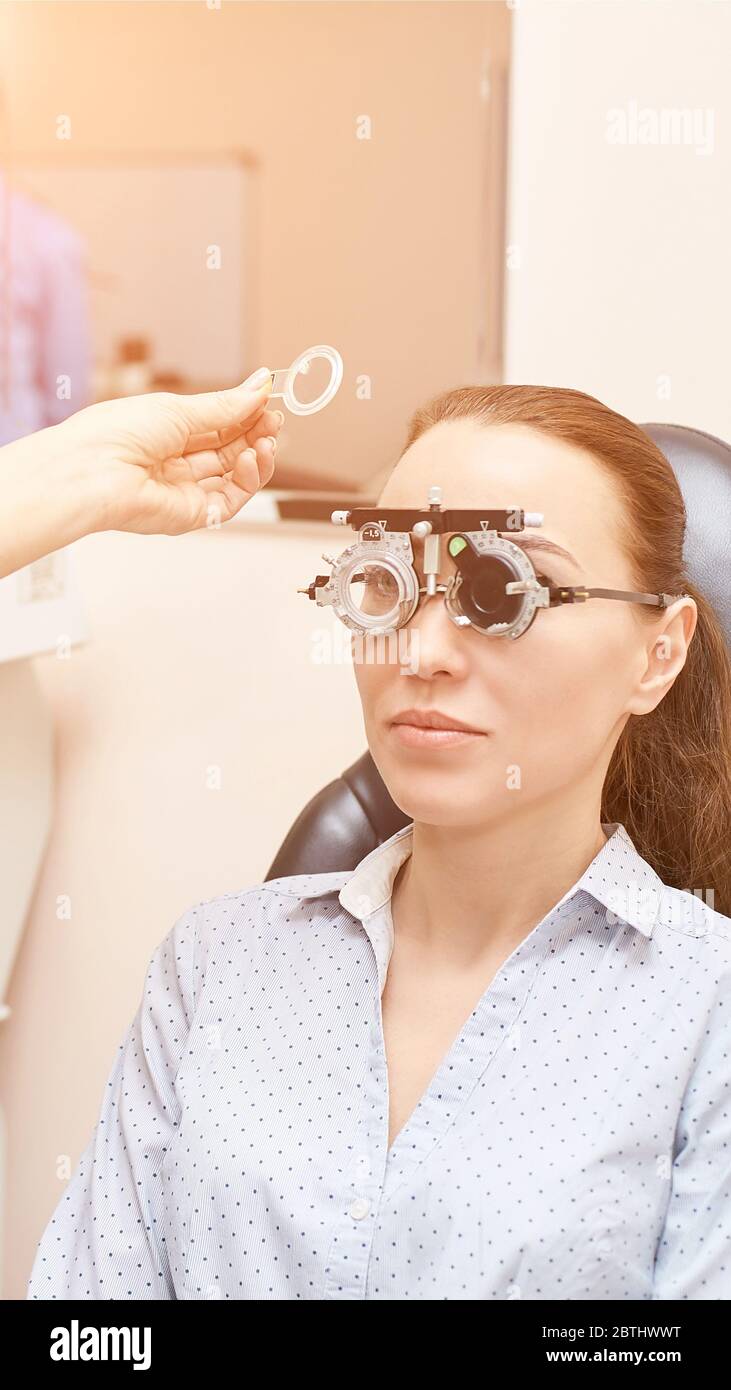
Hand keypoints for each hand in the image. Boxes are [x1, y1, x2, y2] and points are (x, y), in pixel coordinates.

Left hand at [53, 367, 282, 535]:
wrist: (91, 472)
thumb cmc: (115, 435)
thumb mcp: (177, 408)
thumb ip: (225, 405)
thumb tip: (259, 386)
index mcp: (165, 432)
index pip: (216, 425)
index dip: (244, 414)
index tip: (267, 400)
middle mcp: (175, 462)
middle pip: (228, 450)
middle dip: (255, 433)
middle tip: (275, 418)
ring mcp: (183, 490)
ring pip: (234, 477)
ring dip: (257, 456)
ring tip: (268, 438)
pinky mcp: (190, 515)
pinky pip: (229, 499)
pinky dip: (247, 480)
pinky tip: (251, 458)